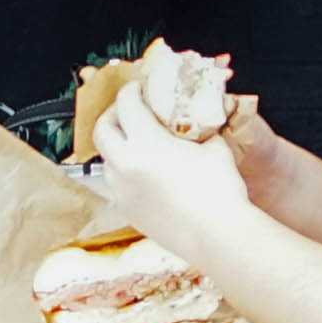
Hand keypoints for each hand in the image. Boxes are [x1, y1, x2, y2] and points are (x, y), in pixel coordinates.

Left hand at [83, 102, 257, 248]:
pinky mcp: (127, 211)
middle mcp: (126, 165)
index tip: (139, 87)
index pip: (126, 105)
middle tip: (128, 109)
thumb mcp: (214, 148)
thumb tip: (199, 124)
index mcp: (146, 143)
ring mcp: (122, 190)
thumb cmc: (219, 191)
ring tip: (138, 143)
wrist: (216, 235)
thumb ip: (199, 131)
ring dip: (118, 145)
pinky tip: (148, 173)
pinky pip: (118, 183)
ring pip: (107, 159)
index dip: (131, 90)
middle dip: (112, 114)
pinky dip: (126, 171)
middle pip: (102, 129)